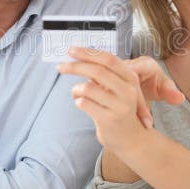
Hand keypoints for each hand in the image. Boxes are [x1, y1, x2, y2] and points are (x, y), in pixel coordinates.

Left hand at [56, 47, 183, 152]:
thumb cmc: (117, 108)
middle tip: (60, 66)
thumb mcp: (116, 88)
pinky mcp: (110, 120)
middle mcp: (128, 91)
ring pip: (88, 88)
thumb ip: (102, 74)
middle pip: (97, 71)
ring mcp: (120, 106)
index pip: (108, 59)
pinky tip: (81, 104)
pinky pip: (84, 104)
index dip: (88, 53)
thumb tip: (76, 56)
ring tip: (77, 94)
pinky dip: (78, 101)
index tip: (71, 50)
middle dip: (75, 66)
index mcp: (130, 78)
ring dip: (76, 89)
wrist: (129, 138)